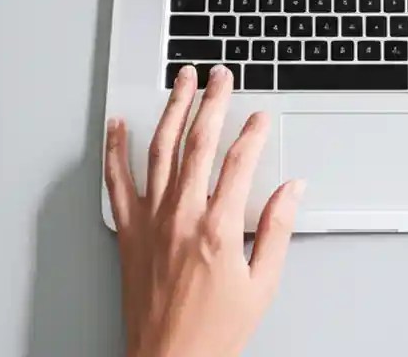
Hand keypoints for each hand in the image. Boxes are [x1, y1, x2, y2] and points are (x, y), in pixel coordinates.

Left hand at [105, 64, 305, 356]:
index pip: (239, 162)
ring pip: (159, 150)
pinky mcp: (128, 232)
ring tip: (180, 82)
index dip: (253, 132)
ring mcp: (150, 222)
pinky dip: (115, 149)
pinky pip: (117, 181)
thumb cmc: (213, 333)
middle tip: (219, 76)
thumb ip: (276, 230)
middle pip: (197, 143)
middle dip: (211, 102)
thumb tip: (292, 190)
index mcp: (218, 229)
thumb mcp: (262, 285)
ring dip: (171, 110)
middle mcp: (181, 217)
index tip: (260, 116)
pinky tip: (118, 126)